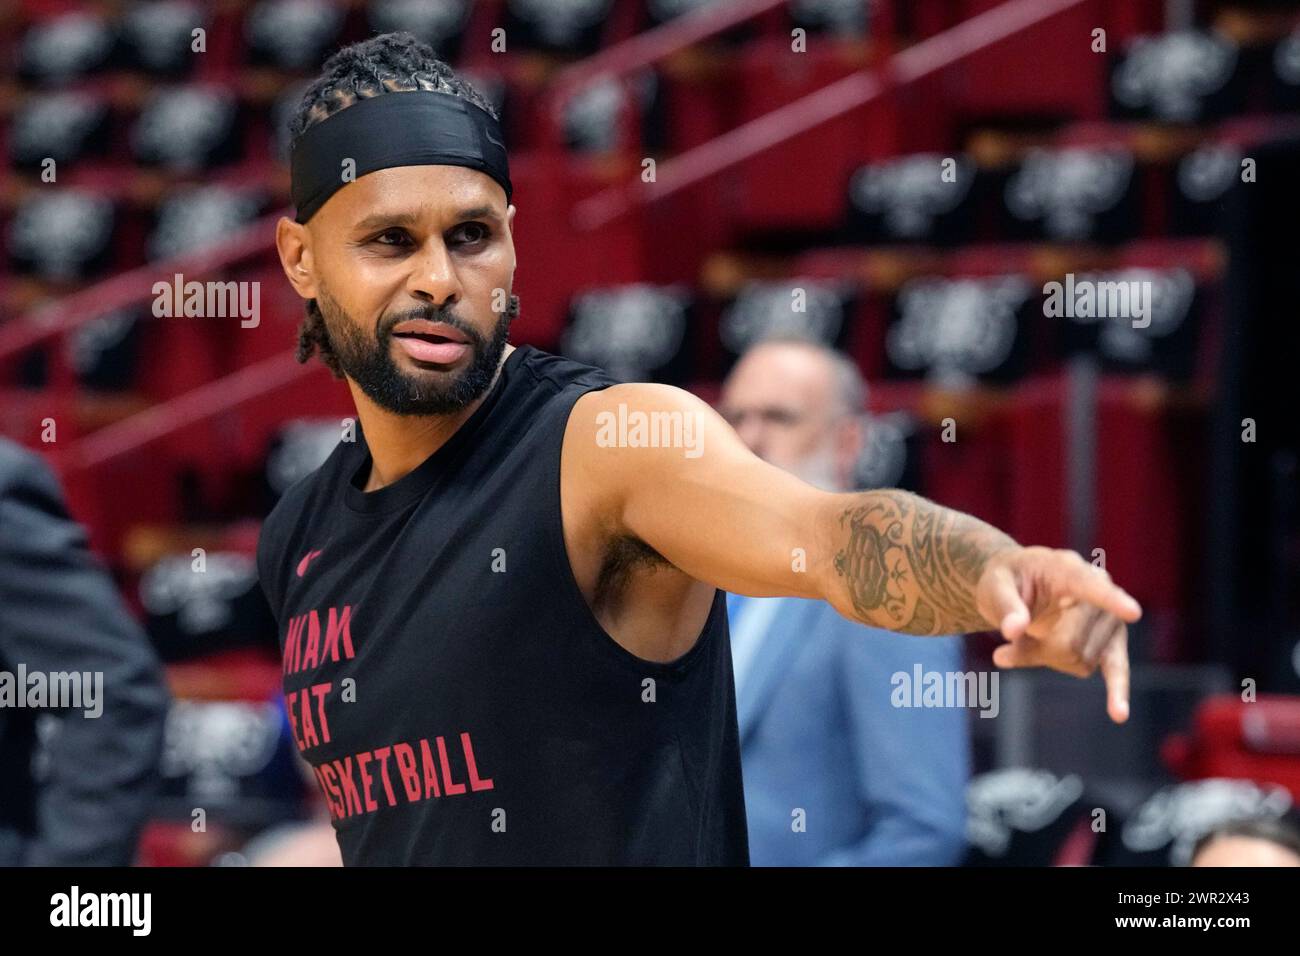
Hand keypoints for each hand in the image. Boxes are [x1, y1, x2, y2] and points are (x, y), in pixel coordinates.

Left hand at [975, 546, 1141, 723]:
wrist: (1018, 586)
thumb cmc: (1006, 581)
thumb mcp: (994, 586)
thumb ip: (1004, 606)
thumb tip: (1014, 631)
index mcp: (1068, 569)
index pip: (1092, 587)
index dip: (1111, 601)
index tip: (1132, 613)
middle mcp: (1099, 590)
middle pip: (1071, 643)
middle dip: (1037, 650)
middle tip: (1011, 634)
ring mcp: (1108, 618)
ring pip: (1079, 661)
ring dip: (1046, 658)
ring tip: (1028, 637)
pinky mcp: (1110, 643)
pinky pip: (1115, 671)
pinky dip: (1116, 693)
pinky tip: (1119, 714)